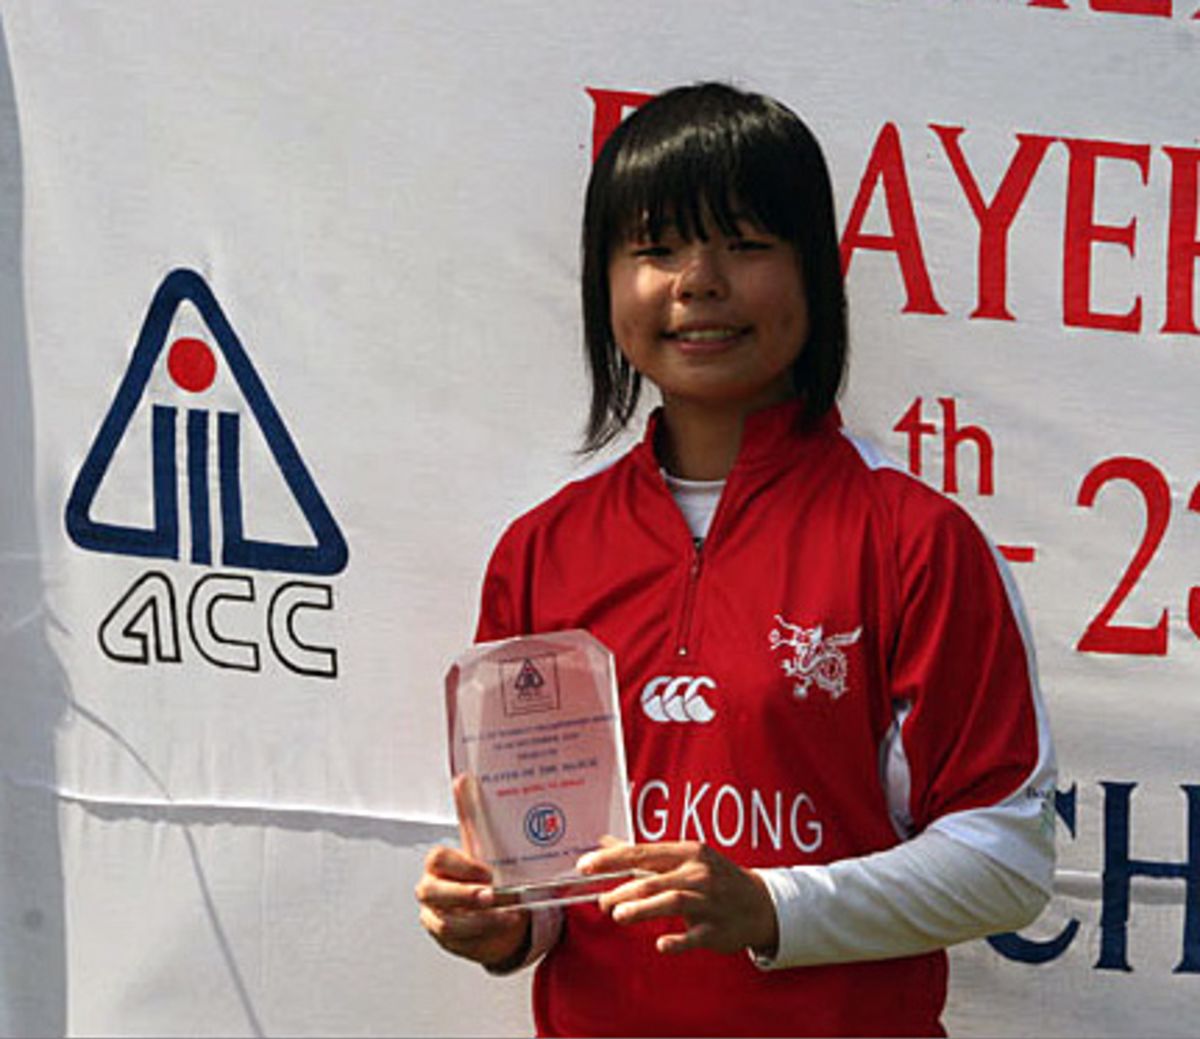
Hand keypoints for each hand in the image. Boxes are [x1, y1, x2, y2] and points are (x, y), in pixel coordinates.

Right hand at [415, 845, 529, 968]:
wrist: (494, 911)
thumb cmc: (490, 881)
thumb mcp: (492, 863)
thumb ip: (496, 855)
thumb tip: (526, 842)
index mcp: (438, 865)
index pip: (438, 859)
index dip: (462, 867)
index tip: (488, 873)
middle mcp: (429, 889)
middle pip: (432, 891)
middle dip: (465, 895)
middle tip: (491, 896)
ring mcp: (433, 916)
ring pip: (447, 923)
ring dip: (481, 920)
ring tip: (507, 916)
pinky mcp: (445, 940)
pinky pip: (460, 942)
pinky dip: (485, 935)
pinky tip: (503, 926)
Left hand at [578, 837, 778, 956]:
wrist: (760, 903)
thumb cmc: (714, 877)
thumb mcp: (684, 858)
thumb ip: (643, 854)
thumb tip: (605, 842)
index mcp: (688, 852)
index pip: (643, 852)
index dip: (612, 859)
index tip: (585, 865)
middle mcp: (699, 873)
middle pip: (655, 879)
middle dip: (624, 890)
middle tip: (602, 902)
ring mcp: (710, 901)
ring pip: (673, 901)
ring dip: (644, 908)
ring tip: (619, 916)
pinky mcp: (718, 929)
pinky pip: (696, 935)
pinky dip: (679, 941)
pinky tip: (662, 945)